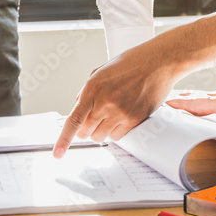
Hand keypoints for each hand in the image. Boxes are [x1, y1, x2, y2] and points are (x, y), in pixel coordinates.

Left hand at [53, 45, 178, 157]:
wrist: (158, 61)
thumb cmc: (132, 62)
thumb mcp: (102, 71)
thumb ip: (87, 91)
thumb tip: (78, 107)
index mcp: (93, 88)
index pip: (73, 120)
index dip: (64, 140)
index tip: (57, 153)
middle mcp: (104, 101)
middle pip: (85, 132)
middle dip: (85, 129)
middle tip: (93, 119)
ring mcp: (120, 112)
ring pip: (100, 137)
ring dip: (101, 130)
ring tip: (111, 114)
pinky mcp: (134, 119)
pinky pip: (117, 136)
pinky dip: (116, 131)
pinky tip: (122, 117)